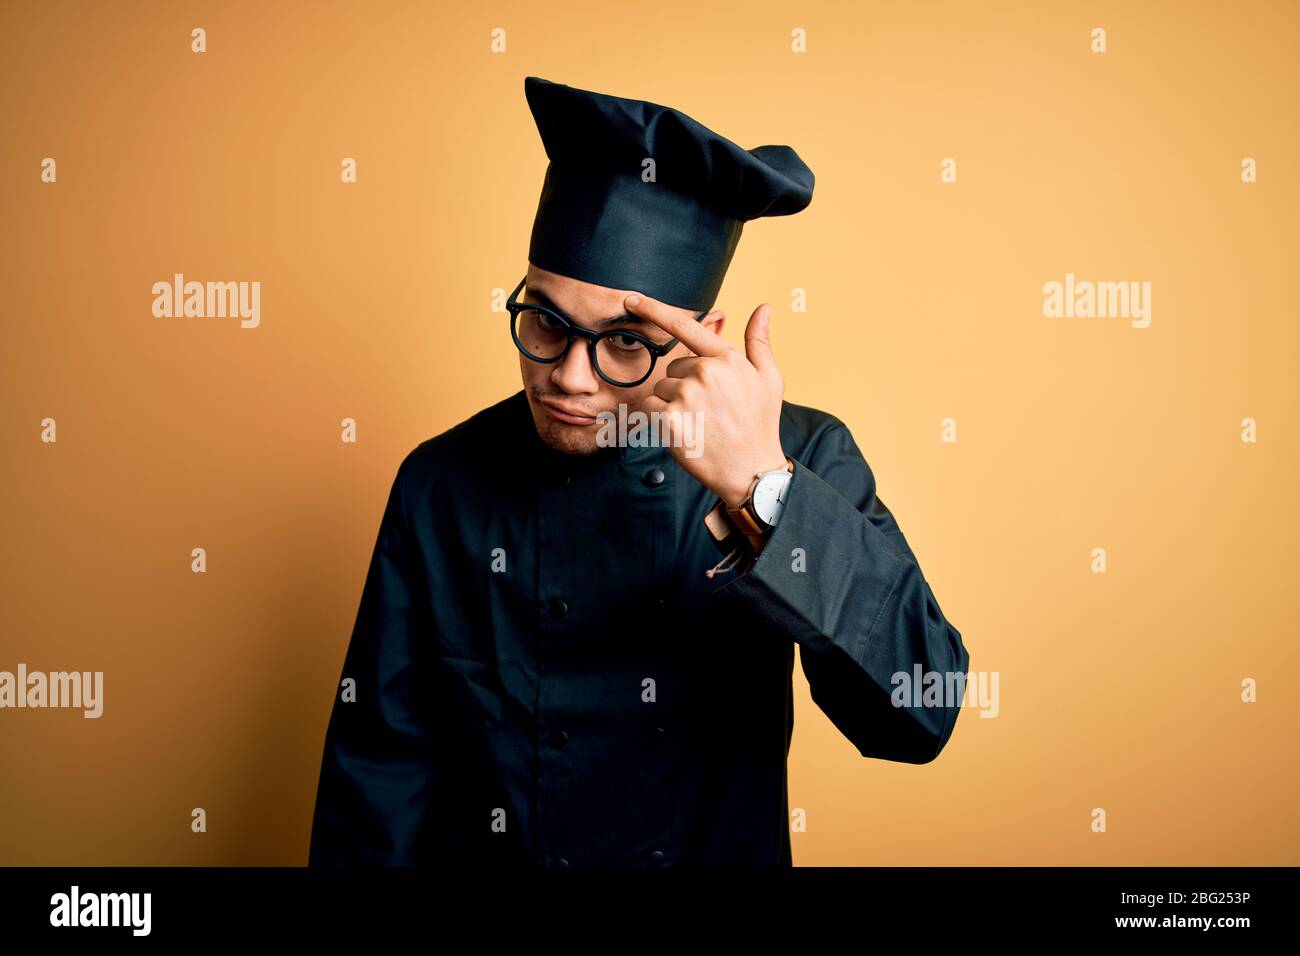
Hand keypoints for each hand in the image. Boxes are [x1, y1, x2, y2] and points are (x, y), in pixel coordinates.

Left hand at [625, 292, 786, 508]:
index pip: (684, 326)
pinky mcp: (671, 420)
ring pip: (661, 389)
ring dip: (672, 404)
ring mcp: (687, 396)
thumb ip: (759, 341)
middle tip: (709, 409)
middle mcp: (705, 372)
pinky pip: (651, 409)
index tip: (631, 298)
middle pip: (674, 367)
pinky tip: (684, 431)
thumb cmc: (760, 423)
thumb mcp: (769, 379)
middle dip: (684, 384)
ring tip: (700, 422)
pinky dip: (660, 419)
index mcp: (726, 358)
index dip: (654, 309)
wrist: (752, 469)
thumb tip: (764, 307)